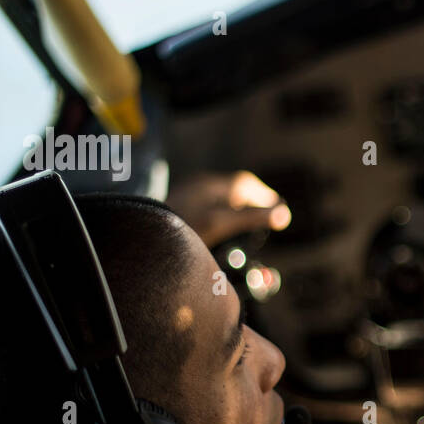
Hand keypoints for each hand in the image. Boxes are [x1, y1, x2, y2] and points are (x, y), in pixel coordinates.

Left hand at [165, 170, 291, 247]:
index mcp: (208, 184)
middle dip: (253, 201)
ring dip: (238, 209)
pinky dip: (223, 216)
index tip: (279, 210)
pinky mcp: (179, 211)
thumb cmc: (179, 229)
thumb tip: (283, 214)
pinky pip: (207, 209)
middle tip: (269, 216)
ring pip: (220, 200)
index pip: (244, 183)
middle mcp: (197, 186)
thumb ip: (252, 217)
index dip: (265, 195)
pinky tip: (223, 231)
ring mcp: (186, 198)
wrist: (140, 239)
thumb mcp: (220, 223)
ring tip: (250, 225)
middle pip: (233, 190)